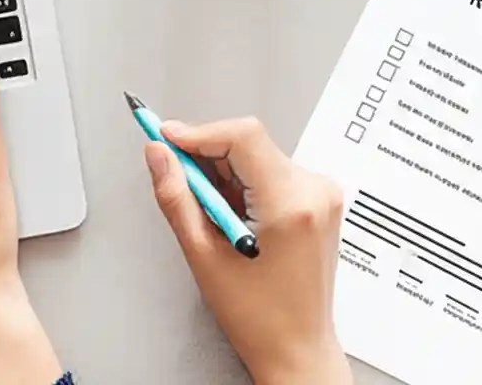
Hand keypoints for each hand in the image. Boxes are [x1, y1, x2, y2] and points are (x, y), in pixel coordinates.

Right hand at [145, 118, 351, 384]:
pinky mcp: (320, 199)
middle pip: (250, 144)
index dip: (199, 132)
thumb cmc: (259, 318)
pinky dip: (244, 182)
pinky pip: (273, 171)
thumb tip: (158, 155)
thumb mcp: (205, 257)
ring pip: (259, 156)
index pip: (243, 137)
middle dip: (207, 155)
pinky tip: (233, 215)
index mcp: (291, 204)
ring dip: (225, 172)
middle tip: (178, 180)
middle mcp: (316, 191)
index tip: (166, 138)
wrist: (299, 348)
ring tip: (211, 215)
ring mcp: (323, 193)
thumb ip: (176, 198)